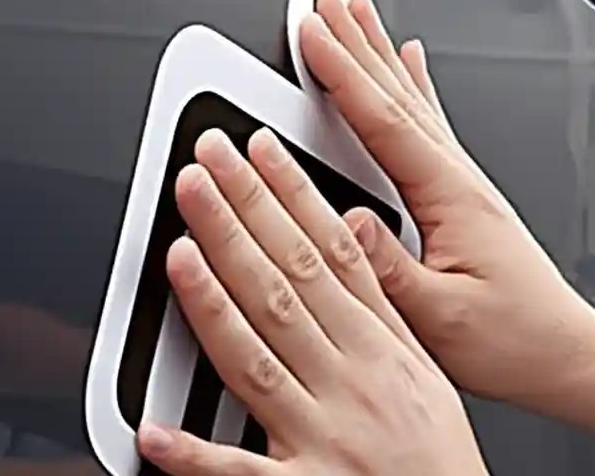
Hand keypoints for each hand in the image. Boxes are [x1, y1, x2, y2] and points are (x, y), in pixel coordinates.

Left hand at [137, 127, 486, 475]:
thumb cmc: (439, 465)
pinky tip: (154, 428)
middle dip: (238, 219)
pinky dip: (195, 454)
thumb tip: (348, 238)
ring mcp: (326, 438)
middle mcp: (356, 386)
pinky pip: (239, 472)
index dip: (291, 195)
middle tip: (199, 169)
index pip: (332, 255)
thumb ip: (382, 312)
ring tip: (177, 251)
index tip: (257, 151)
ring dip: (212, 301)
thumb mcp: (428, 378)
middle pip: (286, 286)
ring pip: (257, 358)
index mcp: (386, 353)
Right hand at [297, 0, 594, 406]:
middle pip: (397, 92)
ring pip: (411, 98)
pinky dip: (414, 83)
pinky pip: (428, 120)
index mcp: (450, 198)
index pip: (385, 120)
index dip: (343, 71)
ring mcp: (461, 181)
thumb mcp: (441, 318)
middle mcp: (458, 178)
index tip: (311, 32)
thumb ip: (391, 269)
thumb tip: (346, 222)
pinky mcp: (460, 193)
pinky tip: (410, 62)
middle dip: (357, 39)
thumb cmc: (511, 342)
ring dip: (379, 51)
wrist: (566, 356)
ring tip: (357, 12)